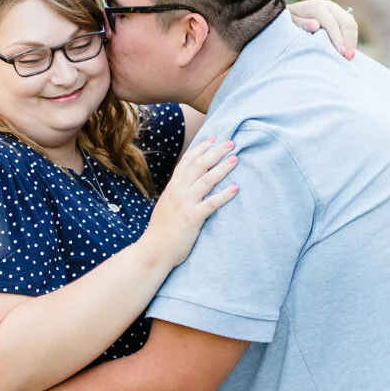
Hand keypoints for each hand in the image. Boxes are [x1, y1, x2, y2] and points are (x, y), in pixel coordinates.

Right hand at [142, 137, 238, 266]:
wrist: (153, 251)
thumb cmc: (161, 231)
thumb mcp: (166, 205)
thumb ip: (176, 193)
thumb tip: (186, 184)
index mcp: (172, 188)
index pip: (187, 161)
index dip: (200, 148)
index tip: (213, 138)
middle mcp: (178, 192)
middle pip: (199, 165)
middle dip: (216, 152)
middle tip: (230, 142)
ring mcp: (185, 204)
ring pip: (207, 180)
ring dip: (222, 167)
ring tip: (236, 158)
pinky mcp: (193, 218)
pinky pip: (211, 204)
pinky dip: (224, 196)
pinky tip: (236, 189)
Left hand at [287, 0, 358, 59]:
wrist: (292, 13)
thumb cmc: (289, 22)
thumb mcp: (291, 23)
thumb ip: (302, 24)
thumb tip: (316, 26)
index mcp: (316, 7)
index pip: (331, 23)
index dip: (337, 38)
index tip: (341, 53)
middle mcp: (328, 5)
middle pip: (345, 22)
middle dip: (348, 41)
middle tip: (348, 58)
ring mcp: (336, 9)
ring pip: (350, 22)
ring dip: (352, 40)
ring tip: (351, 56)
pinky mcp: (341, 14)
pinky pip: (351, 24)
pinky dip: (352, 37)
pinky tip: (350, 49)